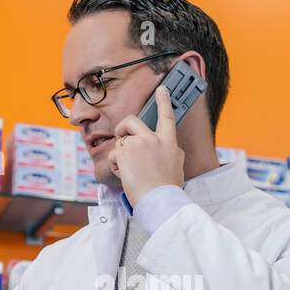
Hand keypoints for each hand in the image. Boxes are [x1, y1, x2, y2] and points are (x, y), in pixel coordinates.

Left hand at [108, 83, 184, 206]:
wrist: (160, 200)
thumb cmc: (167, 189)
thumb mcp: (176, 166)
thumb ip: (171, 153)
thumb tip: (170, 149)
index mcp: (169, 143)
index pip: (167, 117)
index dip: (164, 101)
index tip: (162, 89)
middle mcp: (154, 139)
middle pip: (131, 121)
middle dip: (122, 128)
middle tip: (121, 137)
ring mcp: (138, 143)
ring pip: (120, 142)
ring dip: (120, 157)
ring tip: (131, 172)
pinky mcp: (124, 151)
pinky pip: (113, 155)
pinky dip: (116, 167)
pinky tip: (126, 176)